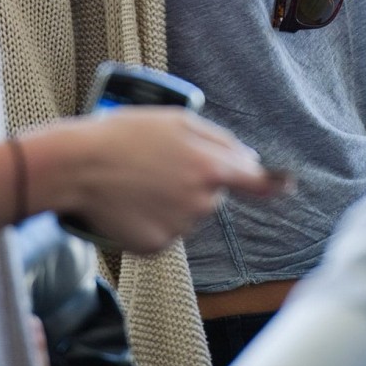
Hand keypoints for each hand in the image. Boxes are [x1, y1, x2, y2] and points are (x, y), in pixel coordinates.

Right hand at [38, 107, 287, 254]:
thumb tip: (248, 160)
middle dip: (196, 182)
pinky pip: (164, 233)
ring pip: (188, 215)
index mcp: (210, 167)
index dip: (272, 183)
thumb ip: (218, 140)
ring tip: (138, 181)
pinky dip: (152, 221)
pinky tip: (130, 203)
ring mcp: (179, 227)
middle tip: (160, 165)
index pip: (254, 180)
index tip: (287, 187)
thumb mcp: (176, 120)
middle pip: (214, 195)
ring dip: (173, 201)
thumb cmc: (124, 134)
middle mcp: (201, 201)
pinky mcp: (156, 245)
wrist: (78, 166)